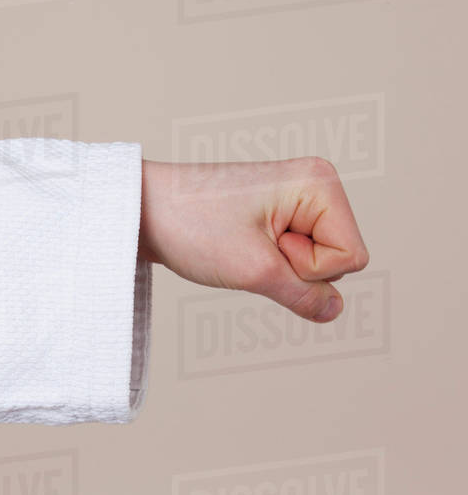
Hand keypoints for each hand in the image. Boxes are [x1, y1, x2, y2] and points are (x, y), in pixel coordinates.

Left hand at [138, 157, 369, 321]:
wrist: (143, 210)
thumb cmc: (192, 226)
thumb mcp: (255, 271)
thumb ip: (304, 296)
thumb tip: (335, 311)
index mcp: (320, 183)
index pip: (351, 257)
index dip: (309, 269)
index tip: (267, 246)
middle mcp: (316, 186)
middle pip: (340, 260)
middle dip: (296, 268)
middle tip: (250, 245)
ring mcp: (298, 200)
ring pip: (317, 264)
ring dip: (280, 269)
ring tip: (241, 245)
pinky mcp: (279, 216)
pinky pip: (294, 259)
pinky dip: (270, 266)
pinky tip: (241, 248)